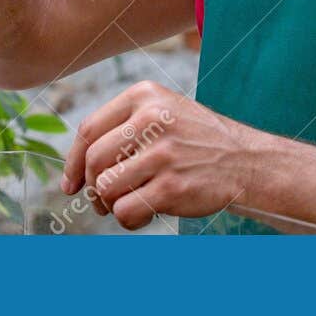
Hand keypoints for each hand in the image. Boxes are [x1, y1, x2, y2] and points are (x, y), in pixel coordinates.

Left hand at [61, 81, 260, 230]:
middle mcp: (153, 119)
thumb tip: (74, 171)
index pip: (89, 129)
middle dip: (92, 188)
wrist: (245, 161)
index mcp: (145, 95)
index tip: (70, 185)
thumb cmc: (195, 140)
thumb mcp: (162, 112)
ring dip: (111, 205)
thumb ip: (121, 129)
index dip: (73, 162)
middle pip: (94, 161)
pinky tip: (146, 213)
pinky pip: (126, 211)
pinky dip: (129, 220)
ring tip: (131, 202)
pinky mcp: (172, 186)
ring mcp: (163, 153)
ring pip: (106, 188)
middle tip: (103, 201)